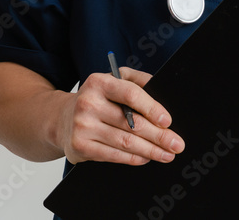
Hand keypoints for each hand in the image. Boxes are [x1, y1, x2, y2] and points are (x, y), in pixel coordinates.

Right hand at [56, 67, 184, 165]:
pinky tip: (146, 158)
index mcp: (98, 82)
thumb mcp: (112, 80)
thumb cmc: (95, 99)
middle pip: (131, 123)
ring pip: (125, 142)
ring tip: (167, 154)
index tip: (167, 121)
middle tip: (177, 144)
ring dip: (151, 151)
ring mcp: (82, 126)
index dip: (152, 108)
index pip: (130, 94)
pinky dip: (134, 158)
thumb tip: (160, 87)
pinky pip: (114, 156)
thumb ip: (137, 80)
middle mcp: (87, 103)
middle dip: (159, 136)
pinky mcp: (80, 146)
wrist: (61, 118)